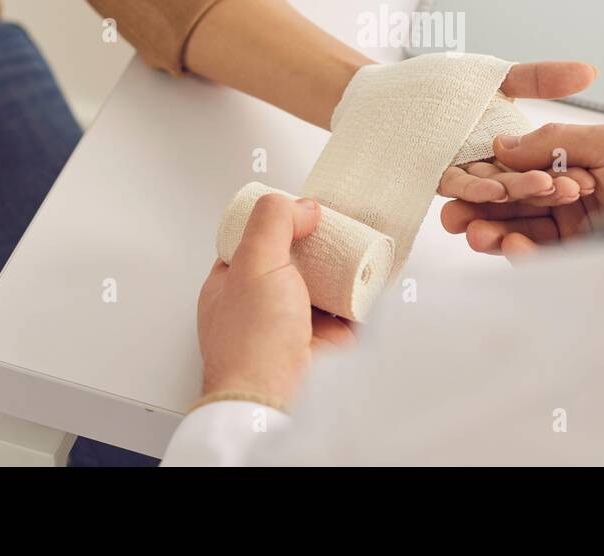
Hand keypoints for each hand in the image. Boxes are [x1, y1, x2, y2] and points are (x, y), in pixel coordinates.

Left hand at [198, 194, 353, 407]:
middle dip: (317, 242)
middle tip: (336, 222)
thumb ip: (273, 222)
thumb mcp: (252, 263)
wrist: (276, 397)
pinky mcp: (329, 337)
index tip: (300, 206)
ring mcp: (296, 320)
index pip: (254, 240)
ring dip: (342, 264)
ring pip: (324, 281)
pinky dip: (363, 290)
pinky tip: (372, 273)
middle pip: (295, 258)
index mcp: (231, 283)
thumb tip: (302, 206)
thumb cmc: (250, 342)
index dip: (277, 221)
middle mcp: (263, 301)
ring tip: (359, 241)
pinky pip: (351, 305)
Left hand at [436, 61, 598, 204]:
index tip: (588, 175)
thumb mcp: (498, 78)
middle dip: (547, 186)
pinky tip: (490, 191)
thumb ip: (540, 79)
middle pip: (522, 183)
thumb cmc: (441, 84)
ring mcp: (463, 177)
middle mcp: (489, 168)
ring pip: (493, 190)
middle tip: (570, 189)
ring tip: (539, 187)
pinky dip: (474, 190)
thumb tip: (588, 72)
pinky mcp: (435, 179)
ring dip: (515, 191)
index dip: (566, 171)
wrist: (389, 89)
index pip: (543, 165)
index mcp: (511, 150)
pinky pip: (457, 187)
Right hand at [441, 123, 603, 256]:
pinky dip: (520, 252)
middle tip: (452, 214)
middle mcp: (568, 198)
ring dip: (491, 232)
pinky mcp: (578, 261)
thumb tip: (502, 144)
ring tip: (473, 233)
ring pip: (519, 231)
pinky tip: (509, 245)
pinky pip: (540, 257)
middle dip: (480, 209)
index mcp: (573, 166)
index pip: (519, 171)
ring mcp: (572, 231)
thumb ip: (552, 140)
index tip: (461, 180)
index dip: (490, 176)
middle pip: (512, 203)